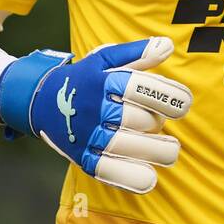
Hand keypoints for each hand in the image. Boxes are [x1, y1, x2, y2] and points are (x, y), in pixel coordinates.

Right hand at [0, 35, 192, 193]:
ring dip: (156, 151)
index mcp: (102, 80)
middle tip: (160, 123)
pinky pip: (107, 170)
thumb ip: (137, 53)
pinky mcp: (81, 157)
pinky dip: (130, 177)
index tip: (184, 103)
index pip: (139, 87)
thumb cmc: (84, 78)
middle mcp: (94, 108)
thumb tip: (168, 45)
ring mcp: (86, 134)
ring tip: (171, 151)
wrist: (38, 99)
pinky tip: (150, 178)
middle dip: (158, 123)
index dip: (167, 96)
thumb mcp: (104, 59)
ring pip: (128, 146)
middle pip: (138, 120)